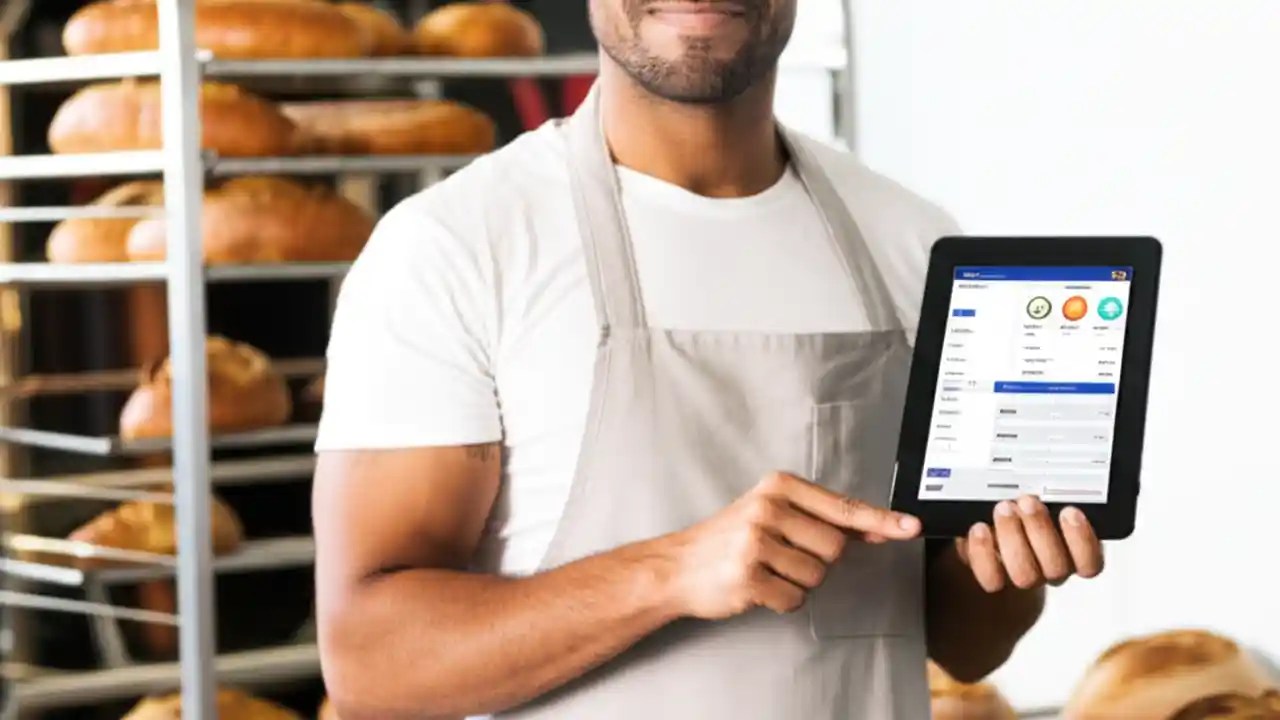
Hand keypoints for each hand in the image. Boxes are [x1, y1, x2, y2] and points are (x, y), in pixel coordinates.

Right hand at [660, 471, 921, 620]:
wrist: (678, 565)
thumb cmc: (729, 538)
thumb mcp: (772, 512)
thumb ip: (822, 518)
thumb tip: (877, 526)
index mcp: (778, 487)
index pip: (842, 507)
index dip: (881, 520)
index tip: (911, 527)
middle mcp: (768, 509)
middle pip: (835, 548)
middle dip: (818, 560)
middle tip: (783, 555)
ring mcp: (755, 542)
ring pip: (817, 576)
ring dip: (798, 582)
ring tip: (767, 570)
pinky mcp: (747, 576)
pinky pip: (794, 599)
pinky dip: (781, 600)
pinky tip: (758, 586)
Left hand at [957, 495, 1103, 592]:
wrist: (992, 516)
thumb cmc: (1024, 499)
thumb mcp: (1043, 488)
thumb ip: (1053, 486)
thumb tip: (1062, 461)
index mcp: (1073, 550)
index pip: (1091, 562)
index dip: (1082, 540)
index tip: (1070, 511)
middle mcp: (1050, 567)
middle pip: (1056, 567)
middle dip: (1041, 530)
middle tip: (1028, 501)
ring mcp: (1023, 574)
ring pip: (1025, 575)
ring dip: (1013, 538)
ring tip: (1003, 508)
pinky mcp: (993, 575)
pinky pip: (991, 578)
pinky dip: (984, 552)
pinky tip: (980, 528)